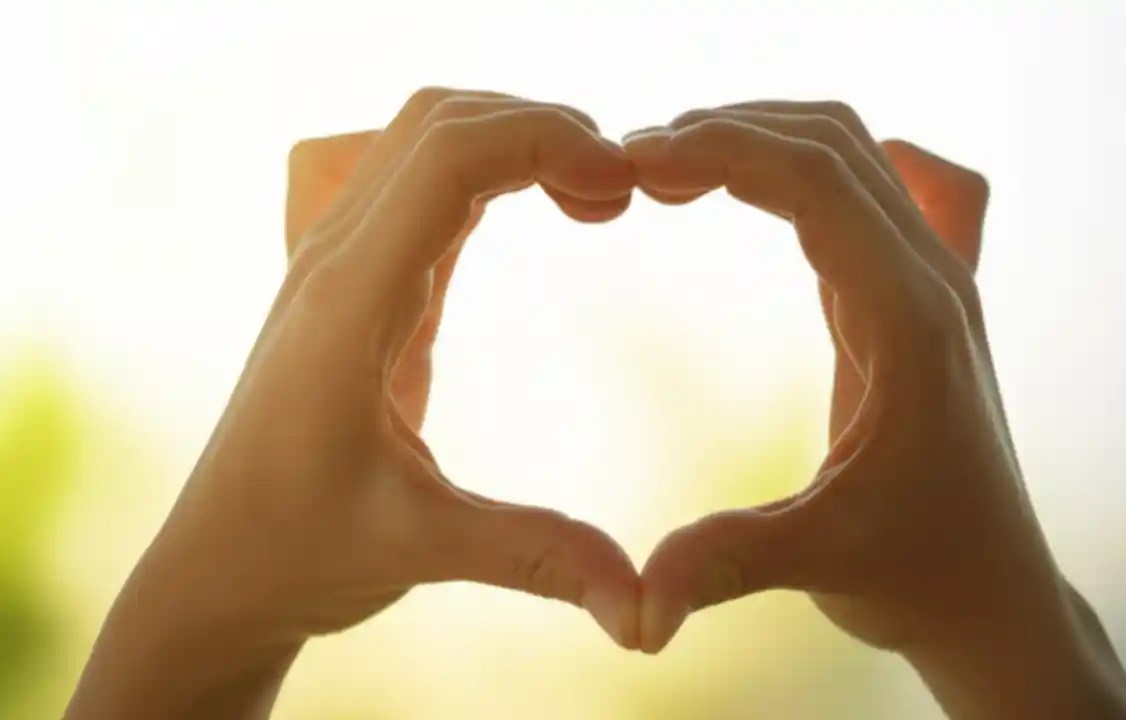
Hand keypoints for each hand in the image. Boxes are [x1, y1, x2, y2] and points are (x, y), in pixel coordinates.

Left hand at [67, 88, 639, 718]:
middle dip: (541, 128)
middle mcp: (332, 262)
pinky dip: (474, 168)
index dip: (547, 140)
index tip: (627, 184)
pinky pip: (408, 181)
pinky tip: (519, 208)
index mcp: (349, 303)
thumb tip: (647, 613)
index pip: (447, 155)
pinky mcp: (349, 284)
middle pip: (437, 123)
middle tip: (625, 190)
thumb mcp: (423, 550)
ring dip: (509, 139)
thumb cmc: (298, 554)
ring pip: (419, 138)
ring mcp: (332, 265)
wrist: (217, 569)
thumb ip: (541, 558)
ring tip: (591, 195)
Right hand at [627, 102, 1125, 717]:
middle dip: (731, 130)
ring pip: (854, 156)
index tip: (635, 158)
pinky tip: (781, 187)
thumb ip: (725, 564)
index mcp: (913, 320)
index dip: (723, 148)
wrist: (991, 594)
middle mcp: (932, 283)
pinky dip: (815, 168)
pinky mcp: (910, 304)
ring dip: (765, 140)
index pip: (818, 179)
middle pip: (835, 143)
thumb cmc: (921, 574)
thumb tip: (635, 610)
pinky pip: (874, 192)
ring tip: (674, 165)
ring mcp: (930, 286)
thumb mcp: (821, 563)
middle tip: (635, 160)